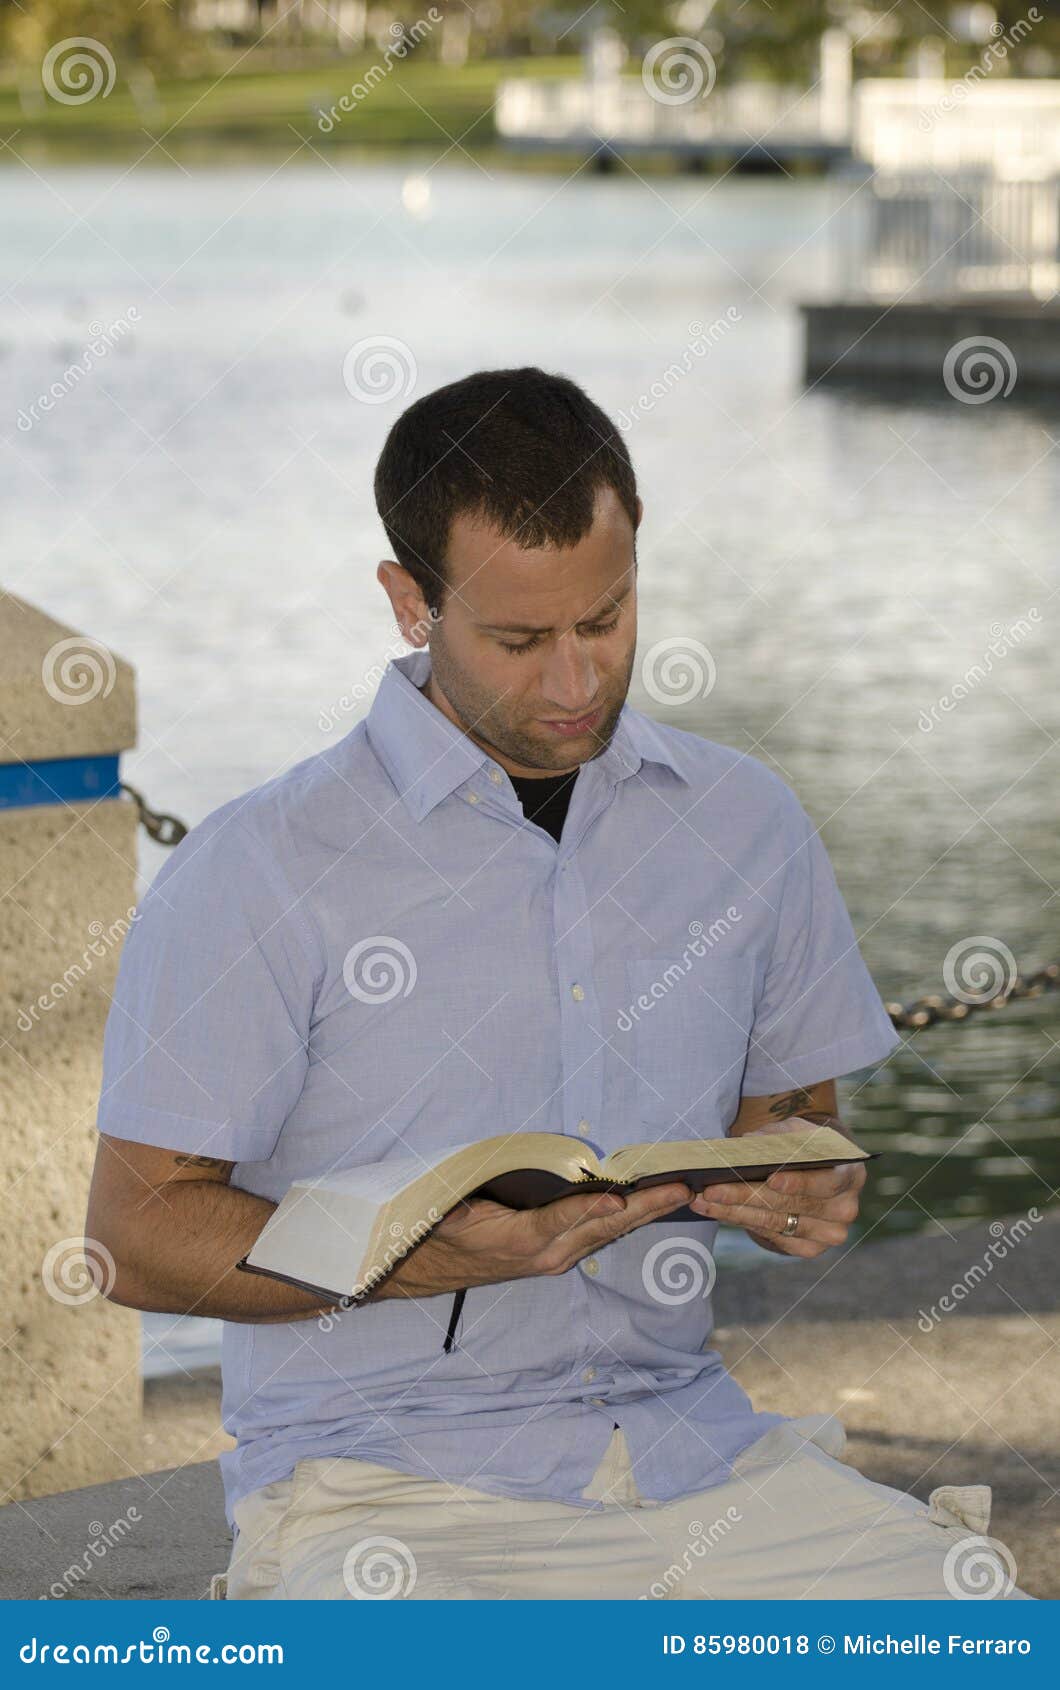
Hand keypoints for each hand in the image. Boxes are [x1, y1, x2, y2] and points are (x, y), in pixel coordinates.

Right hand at [374, 1181, 692, 1298]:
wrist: (441, 1267)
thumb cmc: (448, 1234)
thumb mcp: (448, 1218)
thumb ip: (454, 1212)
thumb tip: (455, 1207)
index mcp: (522, 1240)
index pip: (562, 1221)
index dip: (590, 1209)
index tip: (619, 1200)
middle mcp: (549, 1253)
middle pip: (603, 1226)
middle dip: (644, 1207)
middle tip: (680, 1189)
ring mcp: (559, 1257)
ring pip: (609, 1231)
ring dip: (647, 1212)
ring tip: (680, 1192)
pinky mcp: (561, 1254)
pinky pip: (601, 1234)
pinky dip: (630, 1219)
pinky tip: (653, 1206)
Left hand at [688, 1117, 864, 1257]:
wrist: (818, 1166)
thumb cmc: (804, 1143)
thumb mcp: (796, 1130)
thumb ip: (776, 1136)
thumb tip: (746, 1145)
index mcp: (850, 1175)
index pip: (826, 1182)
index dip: (799, 1182)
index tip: (771, 1179)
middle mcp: (845, 1209)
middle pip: (790, 1206)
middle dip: (746, 1196)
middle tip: (712, 1189)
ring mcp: (828, 1234)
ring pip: (774, 1223)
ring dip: (734, 1212)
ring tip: (703, 1200)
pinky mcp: (809, 1248)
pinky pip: (771, 1236)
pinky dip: (741, 1221)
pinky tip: (718, 1211)